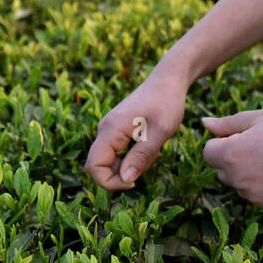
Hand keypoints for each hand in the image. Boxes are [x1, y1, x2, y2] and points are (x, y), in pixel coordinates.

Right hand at [85, 67, 187, 189]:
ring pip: (112, 160)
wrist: (169, 80)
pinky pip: (119, 152)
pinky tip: (150, 142)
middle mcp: (104, 129)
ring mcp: (109, 129)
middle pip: (101, 166)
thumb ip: (142, 156)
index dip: (110, 182)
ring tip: (154, 146)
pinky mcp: (117, 130)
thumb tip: (125, 180)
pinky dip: (134, 154)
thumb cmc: (167, 102)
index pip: (94, 167)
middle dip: (124, 172)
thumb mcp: (160, 131)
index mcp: (111, 129)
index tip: (134, 182)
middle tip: (150, 157)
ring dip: (133, 162)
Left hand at [201, 109, 262, 211]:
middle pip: (223, 171)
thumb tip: (204, 124)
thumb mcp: (258, 117)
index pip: (208, 152)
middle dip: (235, 160)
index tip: (246, 136)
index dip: (225, 142)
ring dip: (250, 174)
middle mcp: (237, 179)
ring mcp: (253, 196)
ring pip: (242, 185)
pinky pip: (259, 196)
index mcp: (229, 155)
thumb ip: (227, 124)